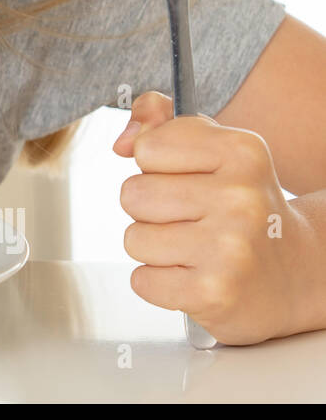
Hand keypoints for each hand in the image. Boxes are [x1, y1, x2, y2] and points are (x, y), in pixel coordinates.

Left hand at [113, 90, 312, 343]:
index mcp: (242, 153)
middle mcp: (240, 199)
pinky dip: (159, 283)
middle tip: (190, 219)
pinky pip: (142, 281)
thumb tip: (123, 139)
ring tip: (193, 248)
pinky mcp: (213, 292)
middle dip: (150, 209)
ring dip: (154, 248)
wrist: (294, 271)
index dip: (155, 165)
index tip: (187, 178)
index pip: (148, 146)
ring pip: (133, 238)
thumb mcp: (215, 152)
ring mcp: (229, 248)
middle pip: (132, 194)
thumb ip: (161, 126)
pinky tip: (193, 275)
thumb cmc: (241, 208)